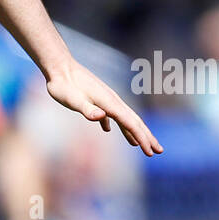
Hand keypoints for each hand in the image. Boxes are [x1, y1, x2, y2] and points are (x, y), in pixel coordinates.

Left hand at [45, 58, 162, 155]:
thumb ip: (87, 109)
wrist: (59, 67)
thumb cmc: (63, 85)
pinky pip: (111, 115)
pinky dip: (114, 124)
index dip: (142, 139)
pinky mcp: (97, 100)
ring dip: (135, 133)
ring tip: (142, 146)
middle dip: (147, 137)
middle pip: (134, 122)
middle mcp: (112, 101)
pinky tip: (108, 130)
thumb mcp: (72, 100)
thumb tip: (102, 118)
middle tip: (159, 151)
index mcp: (109, 103)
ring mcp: (106, 100)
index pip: (130, 124)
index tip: (150, 152)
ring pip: (125, 119)